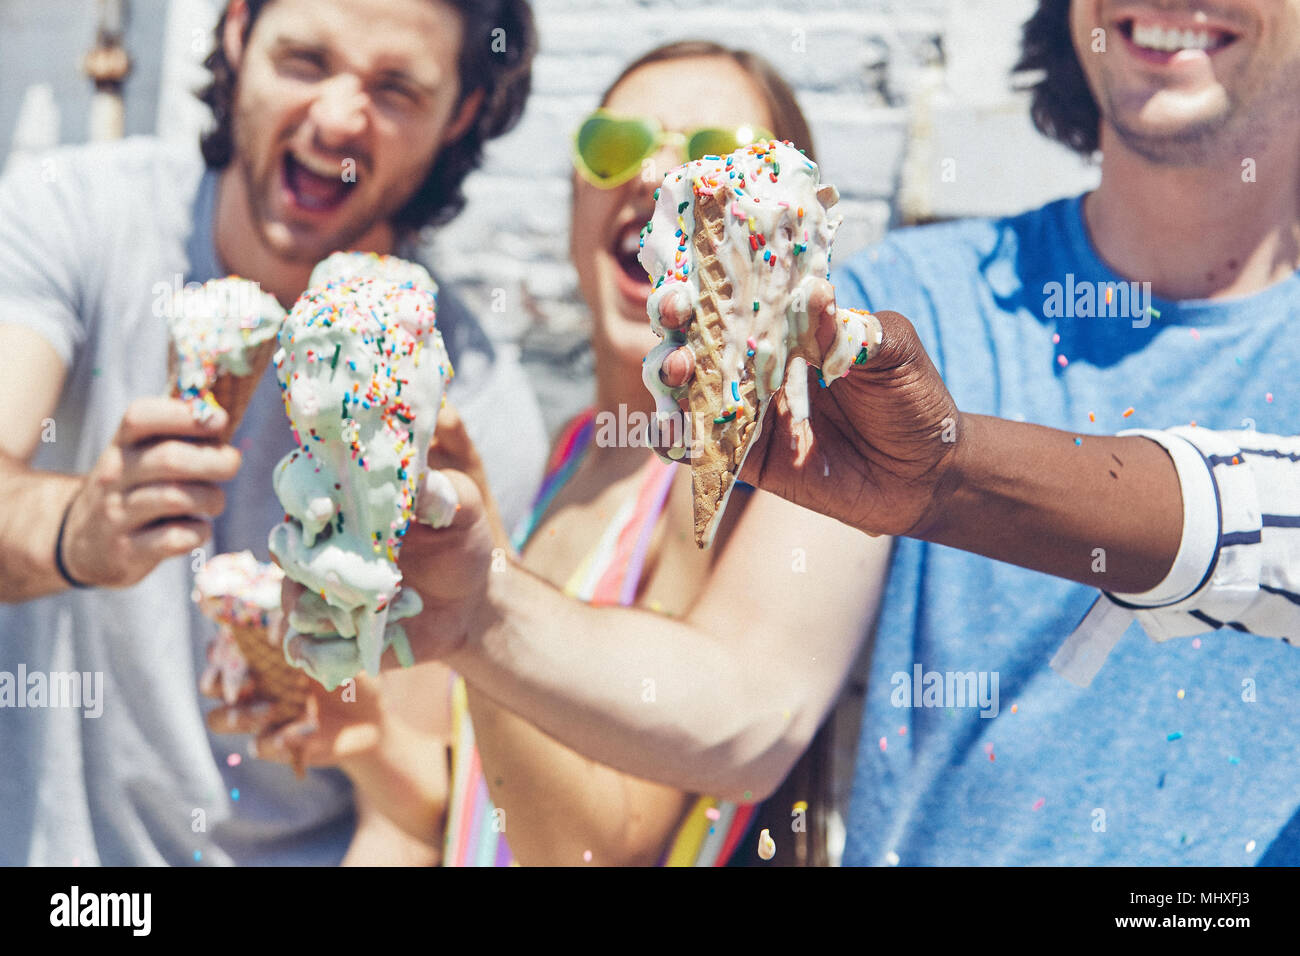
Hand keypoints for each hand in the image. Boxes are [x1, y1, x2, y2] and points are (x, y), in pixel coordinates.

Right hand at [62, 397, 240, 586]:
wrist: (83, 543)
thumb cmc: (133, 490)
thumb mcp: (140, 457)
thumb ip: (177, 437)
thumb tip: (221, 419)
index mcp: (121, 445)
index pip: (140, 417)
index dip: (184, 414)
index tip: (220, 420)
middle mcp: (114, 476)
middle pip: (169, 459)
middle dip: (214, 460)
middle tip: (232, 464)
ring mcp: (117, 514)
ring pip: (175, 498)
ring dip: (211, 498)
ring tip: (215, 501)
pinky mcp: (126, 550)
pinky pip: (174, 539)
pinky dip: (198, 532)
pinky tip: (198, 529)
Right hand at [276, 402, 501, 679]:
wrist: (469, 604)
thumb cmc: (457, 544)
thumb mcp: (461, 510)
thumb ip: (443, 494)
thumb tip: (424, 488)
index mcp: (341, 501)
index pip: (297, 486)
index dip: (302, 497)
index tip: (324, 510)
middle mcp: (316, 545)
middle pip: (285, 551)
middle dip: (317, 569)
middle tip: (360, 583)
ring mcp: (314, 593)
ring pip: (294, 605)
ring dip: (343, 615)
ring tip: (403, 607)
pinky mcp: (323, 635)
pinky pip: (303, 649)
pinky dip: (335, 653)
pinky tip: (372, 647)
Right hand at [657, 283, 961, 537]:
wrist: (926, 472)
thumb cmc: (912, 397)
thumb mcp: (893, 351)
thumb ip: (853, 329)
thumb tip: (817, 295)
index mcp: (787, 325)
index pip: (736, 291)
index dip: (704, 274)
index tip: (690, 263)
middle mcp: (756, 362)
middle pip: (694, 333)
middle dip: (671, 317)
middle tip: (675, 312)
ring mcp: (746, 410)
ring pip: (684, 386)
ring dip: (667, 373)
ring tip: (679, 369)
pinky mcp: (746, 458)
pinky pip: (697, 448)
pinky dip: (673, 438)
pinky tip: (671, 430)